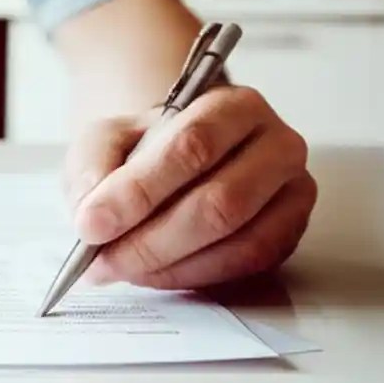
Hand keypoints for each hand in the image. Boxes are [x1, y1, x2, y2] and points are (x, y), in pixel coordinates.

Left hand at [64, 86, 316, 289]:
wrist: (177, 161)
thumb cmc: (146, 148)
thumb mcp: (107, 139)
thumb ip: (93, 166)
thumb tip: (92, 213)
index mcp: (234, 106)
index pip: (192, 146)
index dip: (139, 191)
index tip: (92, 224)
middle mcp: (276, 145)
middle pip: (220, 201)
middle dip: (151, 240)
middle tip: (102, 260)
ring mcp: (291, 193)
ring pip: (238, 241)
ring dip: (170, 264)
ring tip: (121, 268)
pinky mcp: (289, 234)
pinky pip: (246, 266)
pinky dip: (194, 277)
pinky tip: (155, 273)